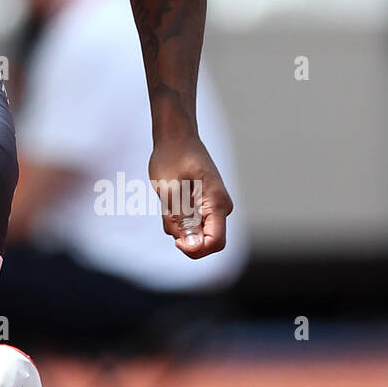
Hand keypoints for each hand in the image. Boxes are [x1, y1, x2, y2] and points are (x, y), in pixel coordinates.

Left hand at [148, 133, 231, 258]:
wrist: (175, 136)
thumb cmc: (171, 158)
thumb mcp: (169, 191)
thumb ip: (181, 220)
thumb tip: (194, 247)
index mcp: (217, 203)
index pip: (215, 242)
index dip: (195, 249)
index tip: (176, 241)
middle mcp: (220, 207)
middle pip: (204, 240)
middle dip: (182, 233)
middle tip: (167, 208)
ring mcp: (213, 206)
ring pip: (193, 232)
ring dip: (175, 222)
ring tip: (168, 197)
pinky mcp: (204, 205)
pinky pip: (190, 222)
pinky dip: (176, 216)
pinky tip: (170, 196)